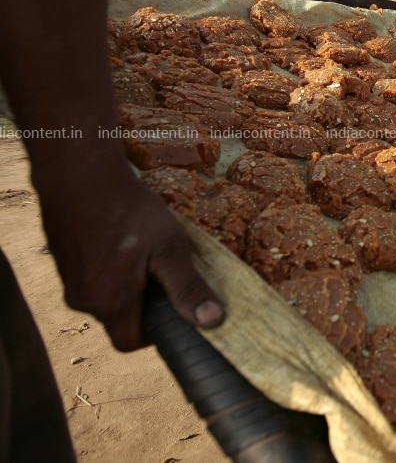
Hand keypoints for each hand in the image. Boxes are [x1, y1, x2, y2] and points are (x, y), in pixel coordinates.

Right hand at [40, 167, 224, 351]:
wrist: (81, 174)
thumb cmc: (128, 211)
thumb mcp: (169, 249)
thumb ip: (188, 289)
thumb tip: (212, 322)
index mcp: (109, 303)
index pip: (131, 342)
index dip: (155, 331)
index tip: (171, 306)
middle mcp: (82, 300)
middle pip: (118, 319)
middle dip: (142, 302)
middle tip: (160, 270)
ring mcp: (68, 281)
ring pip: (103, 296)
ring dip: (124, 283)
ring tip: (141, 251)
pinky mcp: (62, 261)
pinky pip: (89, 277)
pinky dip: (107, 267)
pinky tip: (121, 240)